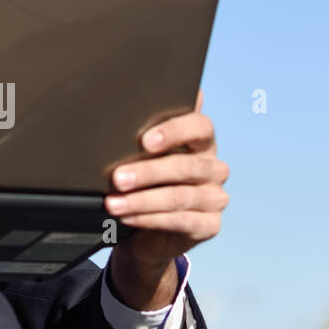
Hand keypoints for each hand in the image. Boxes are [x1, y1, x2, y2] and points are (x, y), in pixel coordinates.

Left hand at [104, 90, 228, 306]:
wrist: (145, 231)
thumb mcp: (142, 156)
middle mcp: (214, 167)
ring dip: (142, 200)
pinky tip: (129, 217)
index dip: (174, 131)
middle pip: (186, 166)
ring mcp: (215, 197)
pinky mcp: (210, 225)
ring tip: (113, 203)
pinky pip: (182, 221)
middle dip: (148, 172)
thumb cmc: (144, 184)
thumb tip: (135, 96)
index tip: (145, 141)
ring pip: (180, 196)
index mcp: (202, 142)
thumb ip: (147, 130)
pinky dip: (151, 219)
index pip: (200, 126)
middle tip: (118, 177)